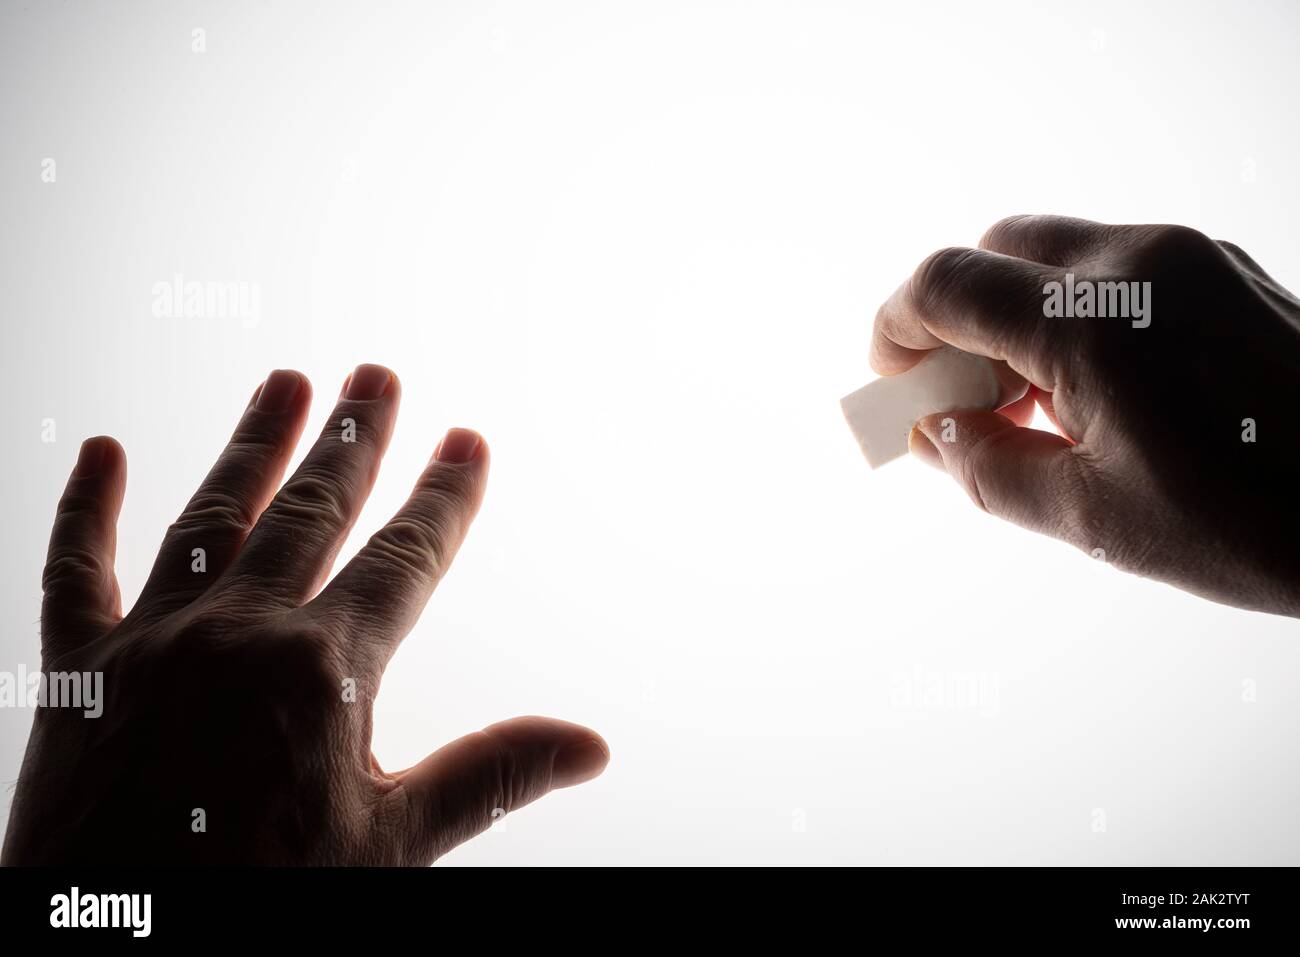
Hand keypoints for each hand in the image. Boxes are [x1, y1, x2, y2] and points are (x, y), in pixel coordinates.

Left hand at [1, 364, 608, 864]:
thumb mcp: (392, 844)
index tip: (467, 441)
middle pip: (311, 513)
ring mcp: (154, 642)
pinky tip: (100, 451)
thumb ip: (490, 773)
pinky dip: (84, 510)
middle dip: (353, 440)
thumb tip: (591, 745)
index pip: (404, 559)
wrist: (117, 953)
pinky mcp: (79, 670)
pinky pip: (74, 570)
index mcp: (323, 671)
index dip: (444, 497)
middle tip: (377, 376)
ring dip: (252, 445)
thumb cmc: (262, 899)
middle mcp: (239, 633)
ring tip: (285, 382)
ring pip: (211, 517)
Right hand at [873, 216, 1299, 616]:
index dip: (895, 329)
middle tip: (957, 403)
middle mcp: (1138, 264)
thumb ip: (990, 472)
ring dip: (1015, 319)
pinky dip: (1073, 317)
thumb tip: (935, 439)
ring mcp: (1189, 257)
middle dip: (954, 320)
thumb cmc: (1262, 521)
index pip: (945, 284)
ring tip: (1030, 412)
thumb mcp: (1100, 519)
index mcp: (1094, 324)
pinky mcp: (1224, 270)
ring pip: (1054, 255)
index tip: (892, 384)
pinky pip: (1115, 269)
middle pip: (995, 250)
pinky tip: (1094, 394)